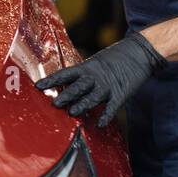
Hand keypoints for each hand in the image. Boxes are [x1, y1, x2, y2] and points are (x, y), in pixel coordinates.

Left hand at [33, 31, 167, 126]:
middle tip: (54, 103)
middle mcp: (95, 76)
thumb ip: (81, 76)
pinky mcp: (121, 93)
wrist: (140, 52)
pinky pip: (112, 106)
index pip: (65, 74)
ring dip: (83, 104)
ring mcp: (108, 85)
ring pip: (93, 96)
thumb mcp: (94, 63)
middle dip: (66, 95)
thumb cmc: (114, 59)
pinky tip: (100, 124)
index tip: (37, 86)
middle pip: (78, 86)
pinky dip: (106, 115)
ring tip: (73, 112)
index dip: (51, 80)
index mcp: (86, 67)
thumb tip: (64, 87)